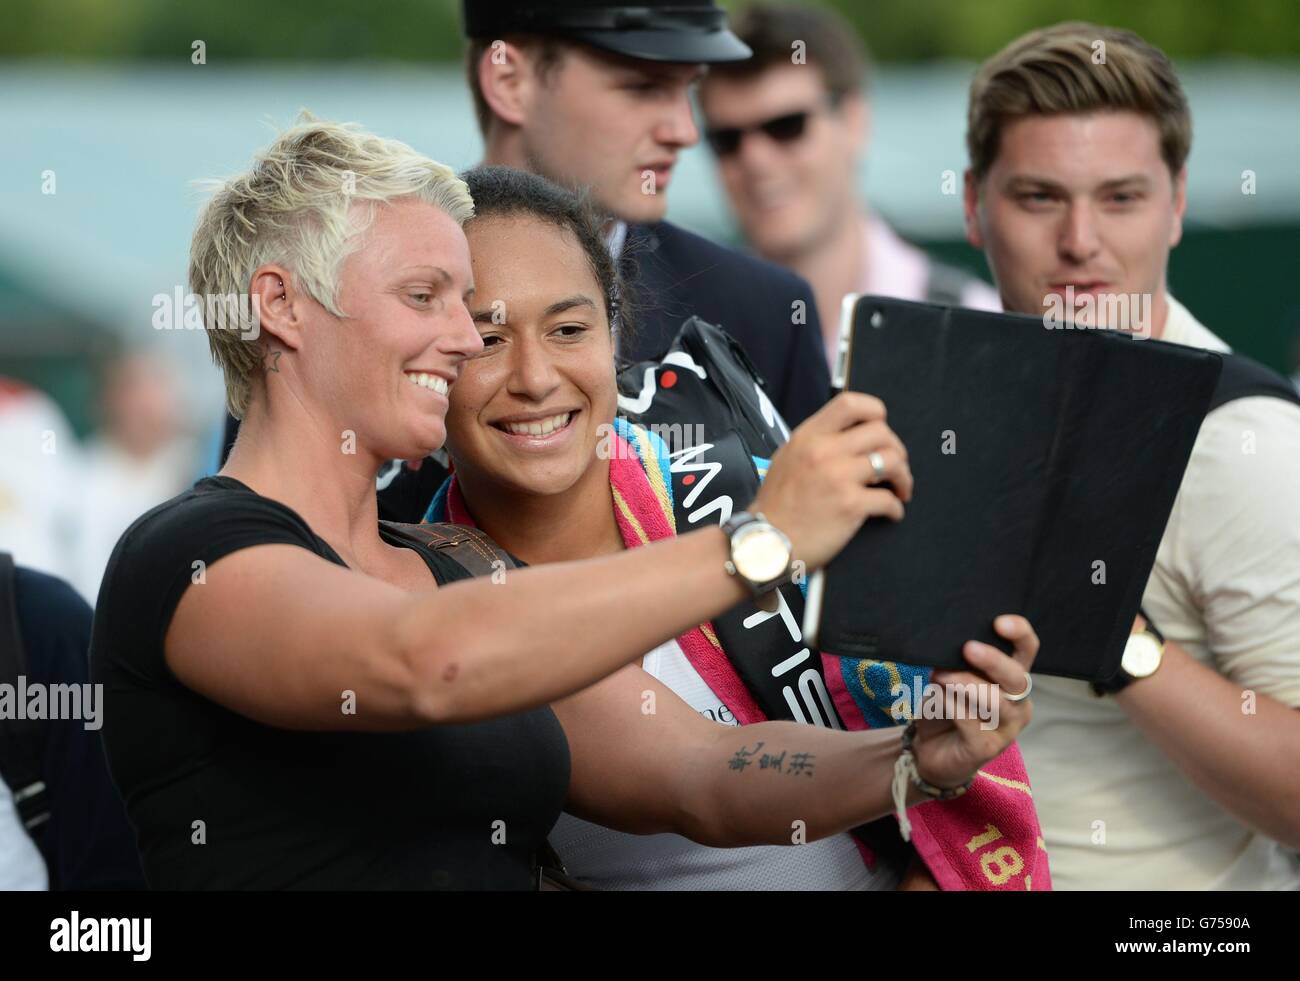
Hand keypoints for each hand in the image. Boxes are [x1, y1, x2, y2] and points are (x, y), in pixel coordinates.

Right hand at [752, 392, 912, 571]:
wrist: (765, 543)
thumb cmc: (776, 507)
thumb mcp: (787, 459)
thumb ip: (815, 443)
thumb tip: (848, 437)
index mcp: (808, 436)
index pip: (850, 404)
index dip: (875, 412)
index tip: (881, 428)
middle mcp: (823, 451)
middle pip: (881, 432)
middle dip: (897, 449)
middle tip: (896, 466)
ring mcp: (838, 477)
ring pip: (891, 461)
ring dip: (903, 477)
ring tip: (900, 489)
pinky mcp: (850, 505)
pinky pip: (888, 499)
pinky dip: (896, 507)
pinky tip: (891, 513)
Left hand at [909, 615, 1037, 789]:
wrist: (929, 751)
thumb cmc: (946, 707)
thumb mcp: (950, 677)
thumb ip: (957, 661)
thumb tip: (951, 640)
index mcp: (1012, 678)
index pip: (1027, 650)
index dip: (1020, 633)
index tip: (1000, 622)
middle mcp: (1017, 702)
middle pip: (1017, 678)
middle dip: (993, 661)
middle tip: (967, 648)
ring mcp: (1006, 728)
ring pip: (994, 701)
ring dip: (964, 684)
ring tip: (940, 676)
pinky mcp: (986, 748)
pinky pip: (970, 721)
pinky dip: (951, 705)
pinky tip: (937, 699)